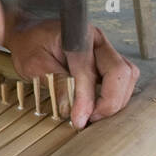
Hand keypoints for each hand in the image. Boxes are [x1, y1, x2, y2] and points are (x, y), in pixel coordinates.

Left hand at [4, 19, 139, 128]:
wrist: (29, 35)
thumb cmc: (30, 45)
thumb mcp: (33, 64)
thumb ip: (55, 83)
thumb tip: (70, 108)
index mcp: (78, 36)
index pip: (89, 71)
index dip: (86, 99)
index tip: (79, 120)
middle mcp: (98, 42)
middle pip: (120, 72)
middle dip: (110, 102)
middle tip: (90, 120)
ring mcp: (105, 52)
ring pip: (127, 78)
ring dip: (115, 101)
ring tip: (93, 115)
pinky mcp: (107, 63)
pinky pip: (122, 81)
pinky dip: (115, 97)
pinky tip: (99, 108)